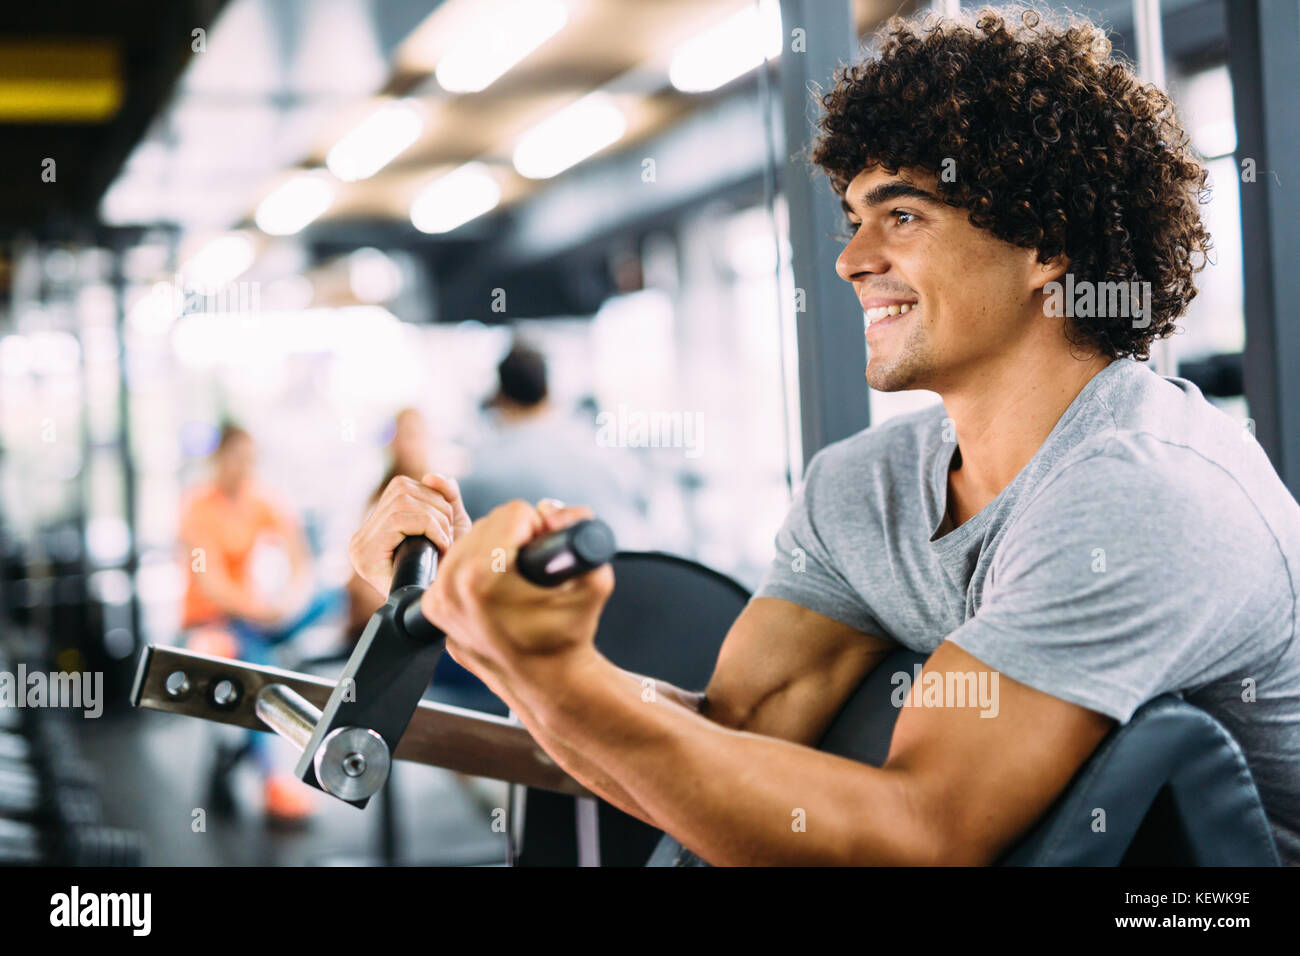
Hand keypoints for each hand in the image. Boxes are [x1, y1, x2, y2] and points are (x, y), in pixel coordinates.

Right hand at [348, 473, 471, 594]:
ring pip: (403, 502)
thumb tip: (432, 475)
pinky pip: (400, 520)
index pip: (403, 487)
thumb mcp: (451, 527)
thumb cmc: (447, 570)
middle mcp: (362, 534)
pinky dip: (429, 528)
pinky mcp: (365, 553)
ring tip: (444, 543)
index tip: (449, 525)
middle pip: (403, 490)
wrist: (442, 609)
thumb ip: (446, 497)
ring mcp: (360, 544)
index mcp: (376, 525)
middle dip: (438, 509)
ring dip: (435, 520)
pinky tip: (440, 546)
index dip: (434, 497)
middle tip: (450, 537)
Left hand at [421, 499, 613, 691]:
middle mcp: (453, 586)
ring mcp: (439, 600)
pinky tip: (496, 591)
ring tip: (516, 580)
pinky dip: (476, 568)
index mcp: (483, 577)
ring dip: (495, 548)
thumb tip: (550, 510)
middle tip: (532, 567)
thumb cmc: (568, 638)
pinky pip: (455, 565)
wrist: (547, 682)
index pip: (513, 513)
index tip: (544, 554)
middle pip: (488, 522)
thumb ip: (579, 531)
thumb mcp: (593, 581)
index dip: (539, 529)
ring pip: (469, 539)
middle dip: (515, 536)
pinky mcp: (434, 608)